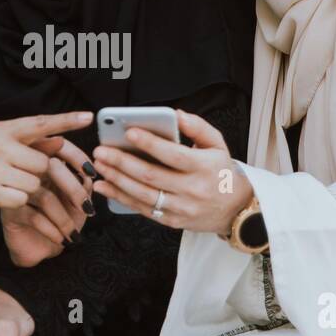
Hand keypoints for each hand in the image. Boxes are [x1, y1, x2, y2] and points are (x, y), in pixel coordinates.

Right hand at [0, 111, 92, 215]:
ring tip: (7, 186)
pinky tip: (1, 196)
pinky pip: (21, 199)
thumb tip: (59, 141)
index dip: (66, 120)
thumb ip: (26, 143)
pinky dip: (16, 201)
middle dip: (38, 174)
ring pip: (34, 183)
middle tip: (20, 176)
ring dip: (27, 189)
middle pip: (42, 163)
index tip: (88, 117)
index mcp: (1, 130)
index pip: (39, 123)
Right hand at [2, 138, 96, 266]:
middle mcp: (26, 171)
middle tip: (87, 209)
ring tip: (74, 234)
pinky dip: (52, 230)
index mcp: (44, 161)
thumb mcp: (77, 201)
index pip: (58, 146)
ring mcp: (15, 189)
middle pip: (50, 167)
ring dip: (64, 219)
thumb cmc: (60, 219)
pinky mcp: (8, 211)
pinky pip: (34, 216)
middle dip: (73, 189)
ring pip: (44, 196)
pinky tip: (61, 239)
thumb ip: (83, 183)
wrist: (39, 247)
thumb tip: (88, 175)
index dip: (76, 156)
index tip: (91, 173)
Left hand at [93, 109, 252, 234]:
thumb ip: (198, 127)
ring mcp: (181, 208)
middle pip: (151, 175)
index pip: (173, 154)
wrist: (236, 209)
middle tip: (101, 150)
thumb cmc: (221, 172)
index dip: (150, 143)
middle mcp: (192, 190)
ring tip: (99, 166)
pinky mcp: (172, 221)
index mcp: (203, 167)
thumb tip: (176, 114)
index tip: (129, 131)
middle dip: (122, 162)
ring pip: (143, 194)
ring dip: (116, 180)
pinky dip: (120, 198)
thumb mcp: (218, 145)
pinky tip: (105, 186)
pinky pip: (142, 209)